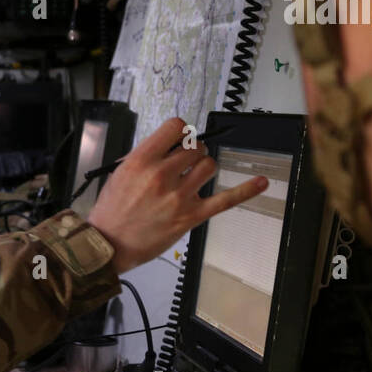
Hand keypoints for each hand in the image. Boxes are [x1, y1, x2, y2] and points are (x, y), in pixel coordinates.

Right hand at [87, 117, 267, 273]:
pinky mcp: (192, 216)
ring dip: (203, 168)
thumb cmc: (112, 210)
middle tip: (183, 165)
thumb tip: (172, 146)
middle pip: (196, 146)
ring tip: (192, 179)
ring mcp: (180, 196)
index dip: (181, 131)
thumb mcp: (120, 173)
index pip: (176, 127)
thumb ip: (147, 156)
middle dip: (192, 151)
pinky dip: (246, 190)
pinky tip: (261, 182)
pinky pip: (225, 200)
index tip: (178, 140)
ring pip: (209, 165)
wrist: (109, 244)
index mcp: (142, 161)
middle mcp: (162, 175)